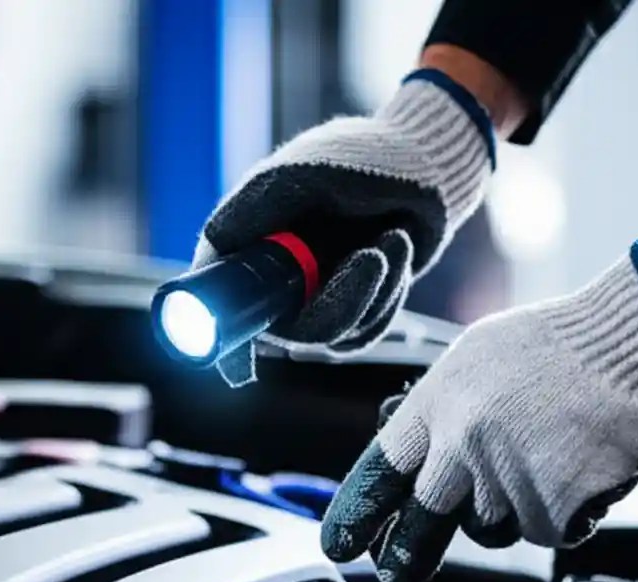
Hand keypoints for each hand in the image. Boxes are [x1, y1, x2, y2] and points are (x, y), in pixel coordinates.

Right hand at [194, 70, 494, 385]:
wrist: (424, 163)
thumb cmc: (358, 158)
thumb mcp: (301, 174)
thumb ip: (255, 208)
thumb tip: (212, 243)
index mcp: (248, 245)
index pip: (221, 299)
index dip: (224, 338)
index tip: (240, 367)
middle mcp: (275, 279)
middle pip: (291, 332)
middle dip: (339, 303)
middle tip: (370, 258)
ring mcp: (314, 296)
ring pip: (334, 334)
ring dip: (373, 289)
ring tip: (392, 237)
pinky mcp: (353, 307)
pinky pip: (366, 328)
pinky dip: (389, 292)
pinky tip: (397, 247)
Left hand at [321, 240, 637, 581]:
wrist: (631, 341)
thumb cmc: (559, 342)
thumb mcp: (475, 358)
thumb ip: (445, 407)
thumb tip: (425, 448)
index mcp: (437, 404)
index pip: (382, 469)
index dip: (357, 511)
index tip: (339, 542)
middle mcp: (462, 446)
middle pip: (424, 519)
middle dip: (407, 553)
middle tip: (394, 577)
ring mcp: (508, 479)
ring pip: (496, 526)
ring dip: (514, 510)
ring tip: (546, 459)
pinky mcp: (555, 506)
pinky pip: (551, 529)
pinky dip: (567, 511)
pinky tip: (581, 468)